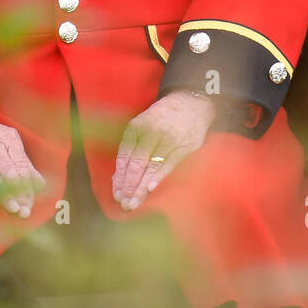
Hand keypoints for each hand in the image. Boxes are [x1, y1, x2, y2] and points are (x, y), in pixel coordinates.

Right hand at [0, 90, 45, 217]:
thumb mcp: (7, 140)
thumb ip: (23, 162)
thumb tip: (40, 183)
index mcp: (8, 139)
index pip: (22, 167)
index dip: (28, 187)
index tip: (30, 203)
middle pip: (9, 172)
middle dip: (18, 192)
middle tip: (24, 209)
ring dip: (3, 193)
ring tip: (12, 208)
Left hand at [112, 90, 215, 210]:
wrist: (191, 104)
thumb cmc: (161, 119)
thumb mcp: (141, 125)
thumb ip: (131, 147)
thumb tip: (119, 176)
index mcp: (136, 127)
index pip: (125, 156)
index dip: (120, 177)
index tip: (116, 193)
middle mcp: (151, 132)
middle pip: (137, 164)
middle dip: (129, 186)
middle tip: (124, 203)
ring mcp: (169, 139)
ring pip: (152, 167)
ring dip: (141, 187)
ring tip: (134, 202)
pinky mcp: (185, 145)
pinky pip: (170, 164)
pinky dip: (159, 177)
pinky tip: (150, 189)